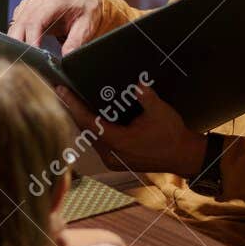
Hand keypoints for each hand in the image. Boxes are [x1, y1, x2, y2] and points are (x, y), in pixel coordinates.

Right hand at [9, 0, 102, 53]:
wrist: (82, 0)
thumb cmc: (85, 11)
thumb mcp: (86, 27)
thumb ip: (75, 42)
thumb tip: (65, 58)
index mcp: (53, 2)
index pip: (35, 21)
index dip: (31, 40)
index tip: (33, 56)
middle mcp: (37, 1)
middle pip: (20, 24)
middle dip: (19, 45)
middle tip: (24, 64)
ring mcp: (28, 5)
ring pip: (14, 26)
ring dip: (16, 43)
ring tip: (24, 60)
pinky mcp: (24, 11)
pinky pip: (15, 26)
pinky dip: (17, 39)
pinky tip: (24, 50)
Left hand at [56, 82, 206, 179]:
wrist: (183, 156)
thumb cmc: (172, 134)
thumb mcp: (160, 111)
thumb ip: (146, 97)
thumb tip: (136, 83)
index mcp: (119, 142)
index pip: (89, 121)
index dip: (73, 104)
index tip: (61, 90)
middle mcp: (111, 154)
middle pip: (85, 129)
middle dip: (73, 110)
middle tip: (62, 91)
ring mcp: (113, 160)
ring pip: (90, 138)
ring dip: (82, 120)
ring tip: (72, 101)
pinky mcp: (117, 162)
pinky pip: (98, 143)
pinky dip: (92, 129)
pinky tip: (89, 117)